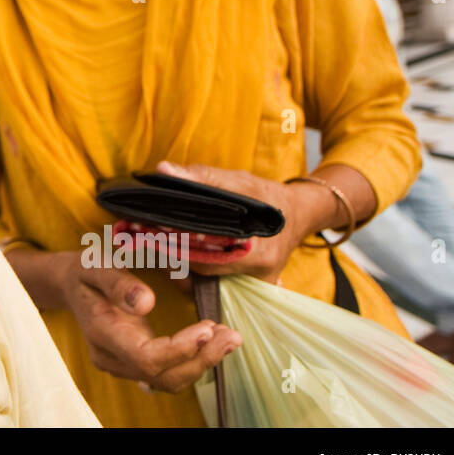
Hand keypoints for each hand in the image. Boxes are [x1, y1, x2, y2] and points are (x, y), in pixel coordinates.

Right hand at [50, 249, 241, 393]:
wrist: (71, 283)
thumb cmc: (85, 271)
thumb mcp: (96, 264)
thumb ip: (118, 282)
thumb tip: (146, 302)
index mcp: (101, 332)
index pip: (146, 357)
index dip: (179, 349)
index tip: (207, 328)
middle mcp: (110, 357)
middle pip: (162, 376)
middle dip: (201, 359)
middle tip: (231, 335)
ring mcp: (121, 364)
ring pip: (168, 380)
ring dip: (202, 363)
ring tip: (228, 338)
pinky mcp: (133, 364)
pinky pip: (166, 373)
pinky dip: (193, 361)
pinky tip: (212, 342)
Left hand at [156, 160, 325, 283]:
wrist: (299, 212)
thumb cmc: (266, 195)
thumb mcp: (237, 181)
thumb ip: (201, 176)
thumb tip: (164, 170)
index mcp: (257, 252)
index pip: (206, 260)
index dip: (177, 250)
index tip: (155, 237)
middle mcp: (258, 273)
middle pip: (206, 273)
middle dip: (178, 258)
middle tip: (153, 240)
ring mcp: (258, 282)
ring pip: (211, 280)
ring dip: (188, 266)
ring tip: (165, 246)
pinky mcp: (254, 284)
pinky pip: (221, 283)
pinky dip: (202, 270)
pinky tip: (186, 255)